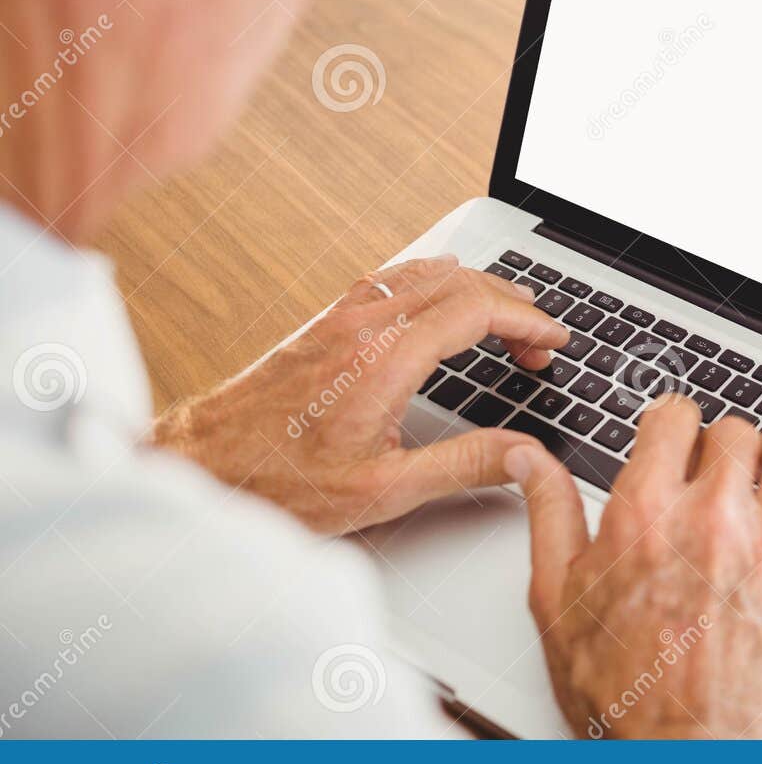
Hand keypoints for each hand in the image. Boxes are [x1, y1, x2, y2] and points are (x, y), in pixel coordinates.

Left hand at [151, 254, 569, 533]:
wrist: (204, 467)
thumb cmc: (280, 482)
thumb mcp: (385, 490)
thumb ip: (464, 466)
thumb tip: (524, 454)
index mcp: (386, 359)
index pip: (477, 311)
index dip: (528, 321)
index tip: (554, 340)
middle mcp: (364, 326)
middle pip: (460, 282)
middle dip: (512, 304)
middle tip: (539, 342)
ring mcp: (342, 318)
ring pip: (427, 272)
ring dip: (476, 288)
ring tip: (506, 317)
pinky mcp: (326, 323)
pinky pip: (395, 278)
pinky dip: (436, 281)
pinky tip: (441, 294)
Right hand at [504, 395, 761, 738]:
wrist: (672, 754)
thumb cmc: (616, 688)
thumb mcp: (557, 598)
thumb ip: (548, 515)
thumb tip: (529, 461)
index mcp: (645, 515)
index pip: (675, 415)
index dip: (673, 421)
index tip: (675, 432)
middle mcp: (710, 520)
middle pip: (734, 431)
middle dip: (720, 444)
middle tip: (713, 468)